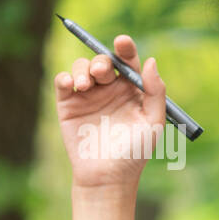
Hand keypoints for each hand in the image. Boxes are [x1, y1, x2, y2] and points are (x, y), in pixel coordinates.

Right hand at [53, 35, 167, 188]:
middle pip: (103, 61)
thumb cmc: (134, 153)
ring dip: (82, 69)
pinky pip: (63, 82)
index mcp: (131, 89)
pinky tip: (71, 84)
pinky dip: (64, 77)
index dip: (125, 47)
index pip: (128, 61)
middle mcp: (109, 89)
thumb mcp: (153, 123)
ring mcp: (88, 96)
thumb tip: (151, 60)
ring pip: (82, 67)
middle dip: (102, 61)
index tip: (122, 42)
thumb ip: (155, 92)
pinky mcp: (68, 105)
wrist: (107, 177)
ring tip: (84, 85)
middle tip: (102, 73)